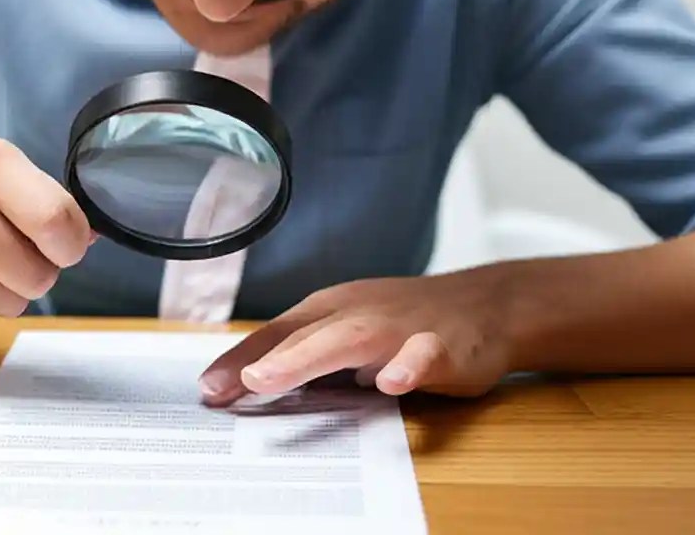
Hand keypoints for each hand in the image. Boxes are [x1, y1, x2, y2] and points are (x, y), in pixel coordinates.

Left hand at [198, 274, 514, 403]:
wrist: (487, 303)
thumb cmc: (405, 320)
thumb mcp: (349, 331)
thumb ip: (306, 358)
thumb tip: (248, 387)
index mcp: (331, 310)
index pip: (276, 333)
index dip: (239, 360)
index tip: (207, 391)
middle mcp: (359, 313)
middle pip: (306, 334)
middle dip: (264, 359)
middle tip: (227, 387)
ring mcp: (401, 327)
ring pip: (353, 338)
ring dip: (309, 358)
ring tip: (272, 378)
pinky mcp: (446, 345)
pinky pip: (424, 353)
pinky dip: (408, 364)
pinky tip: (391, 383)